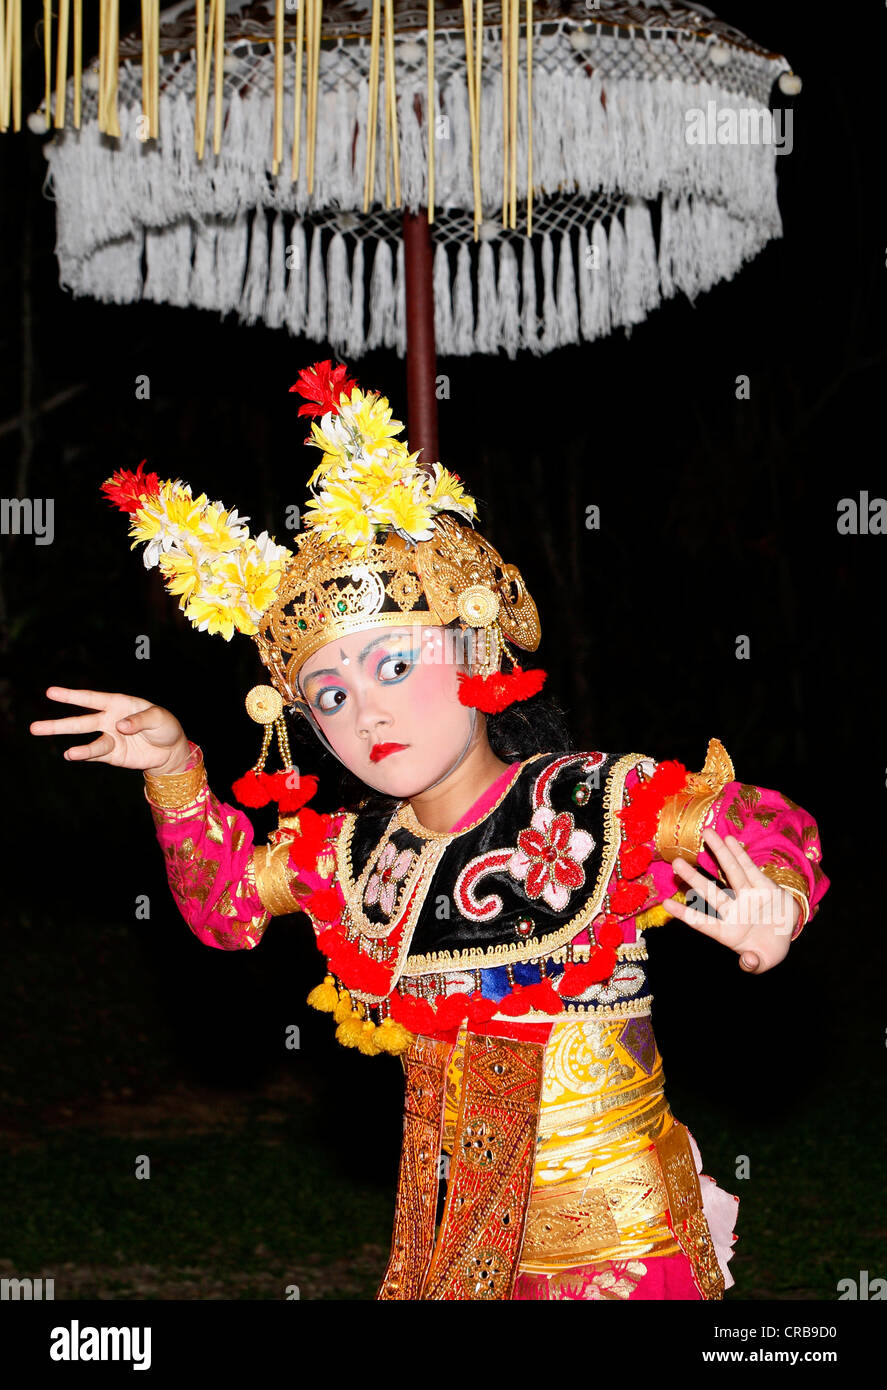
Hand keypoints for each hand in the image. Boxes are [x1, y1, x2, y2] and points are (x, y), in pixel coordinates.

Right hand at [30, 687, 190, 774]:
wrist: (171, 750)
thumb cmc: (165, 726)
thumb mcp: (159, 717)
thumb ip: (141, 719)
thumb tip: (120, 726)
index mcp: (118, 704)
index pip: (92, 698)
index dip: (71, 696)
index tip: (50, 692)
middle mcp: (109, 720)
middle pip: (80, 721)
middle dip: (58, 724)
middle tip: (33, 727)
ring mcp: (109, 738)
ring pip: (86, 740)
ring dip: (74, 746)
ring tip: (66, 753)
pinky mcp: (112, 755)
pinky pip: (97, 754)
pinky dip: (85, 755)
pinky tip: (73, 755)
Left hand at [662, 828, 798, 973]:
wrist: (787, 934)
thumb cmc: (767, 950)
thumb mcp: (762, 962)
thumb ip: (753, 964)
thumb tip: (748, 963)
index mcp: (728, 932)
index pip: (702, 922)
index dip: (685, 914)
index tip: (665, 903)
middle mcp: (733, 911)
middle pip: (710, 892)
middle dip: (694, 877)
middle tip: (675, 862)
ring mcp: (747, 896)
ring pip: (731, 873)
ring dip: (719, 853)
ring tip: (706, 833)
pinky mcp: (763, 886)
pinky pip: (750, 869)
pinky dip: (740, 855)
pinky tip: (729, 840)